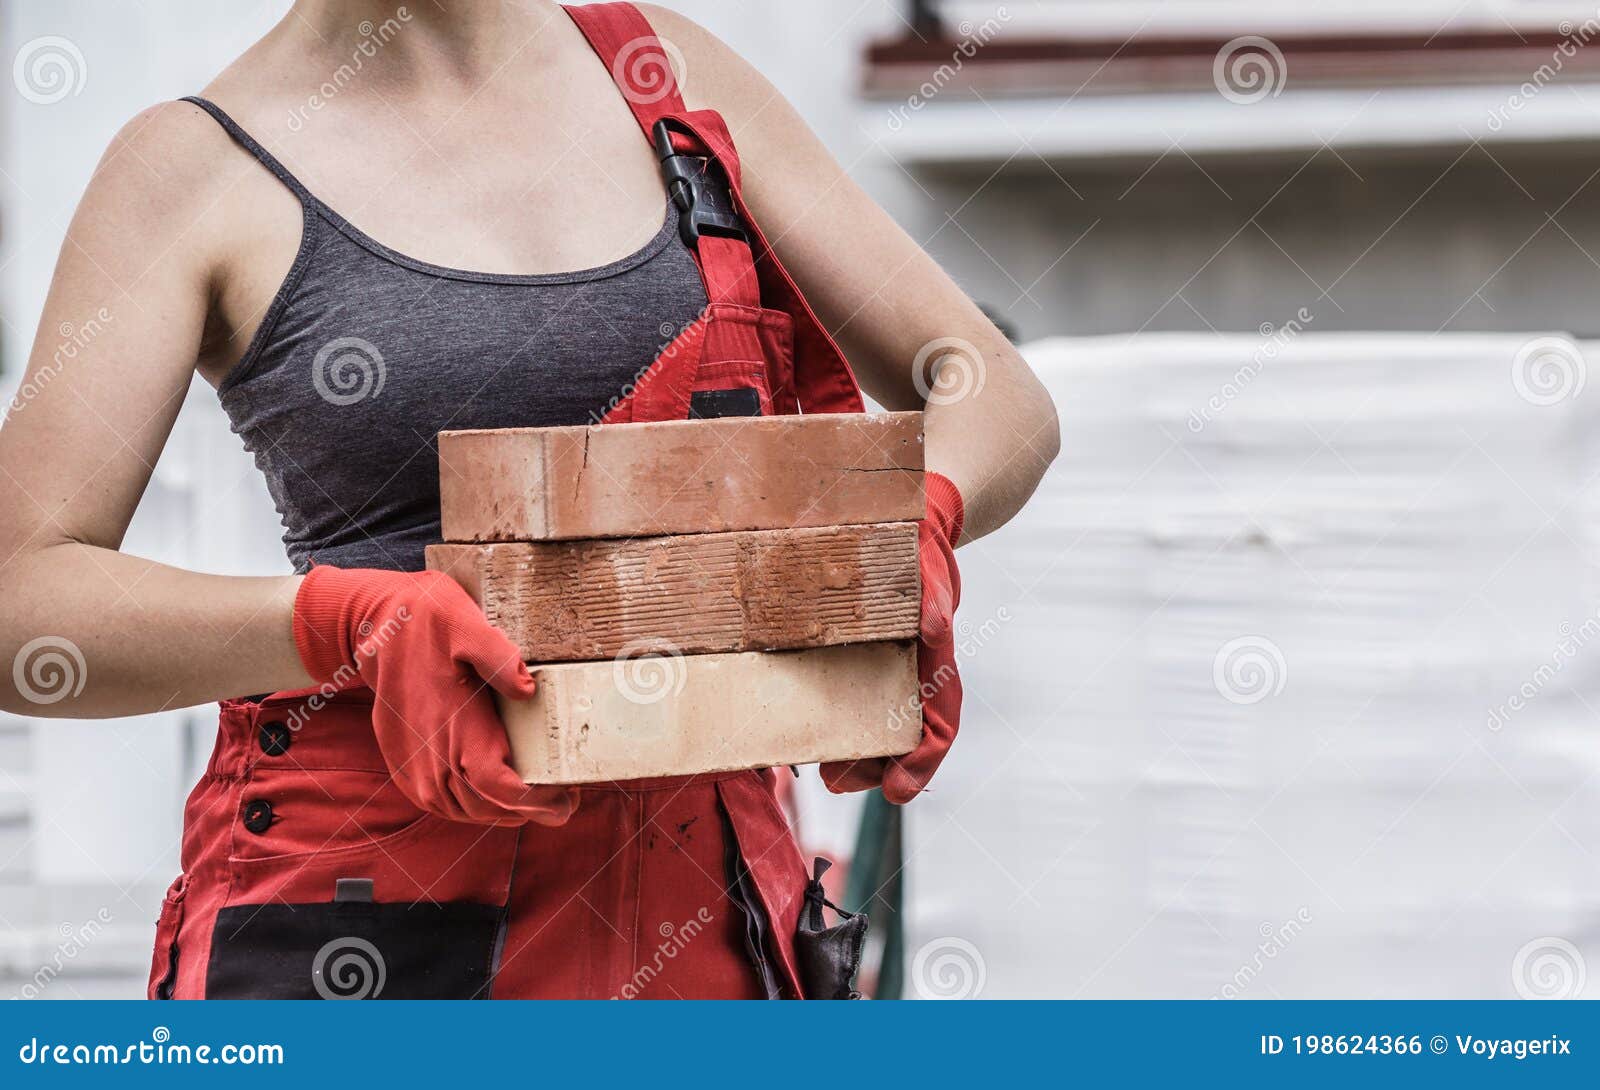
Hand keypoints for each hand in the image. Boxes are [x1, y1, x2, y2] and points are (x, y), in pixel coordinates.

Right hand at [292, 565, 576, 825]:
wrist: (382, 629)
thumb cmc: (431, 625)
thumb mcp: (469, 627)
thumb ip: (499, 659)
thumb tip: (528, 690)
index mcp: (456, 731)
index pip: (502, 790)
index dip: (538, 803)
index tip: (568, 799)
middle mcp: (434, 760)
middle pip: (491, 808)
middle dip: (532, 810)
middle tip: (566, 798)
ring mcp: (416, 770)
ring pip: (468, 812)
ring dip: (504, 812)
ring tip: (539, 798)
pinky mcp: (406, 769)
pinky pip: (445, 805)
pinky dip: (475, 807)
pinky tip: (498, 795)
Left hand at [821, 472, 963, 802]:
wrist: (912, 519)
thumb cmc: (921, 543)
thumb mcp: (929, 562)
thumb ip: (934, 593)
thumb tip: (937, 625)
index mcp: (934, 653)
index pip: (940, 717)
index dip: (925, 758)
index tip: (900, 791)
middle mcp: (915, 666)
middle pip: (905, 734)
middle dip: (879, 769)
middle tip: (841, 786)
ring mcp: (891, 663)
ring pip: (879, 723)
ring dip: (858, 755)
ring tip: (827, 775)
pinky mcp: (861, 654)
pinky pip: (853, 696)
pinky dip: (838, 719)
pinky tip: (815, 732)